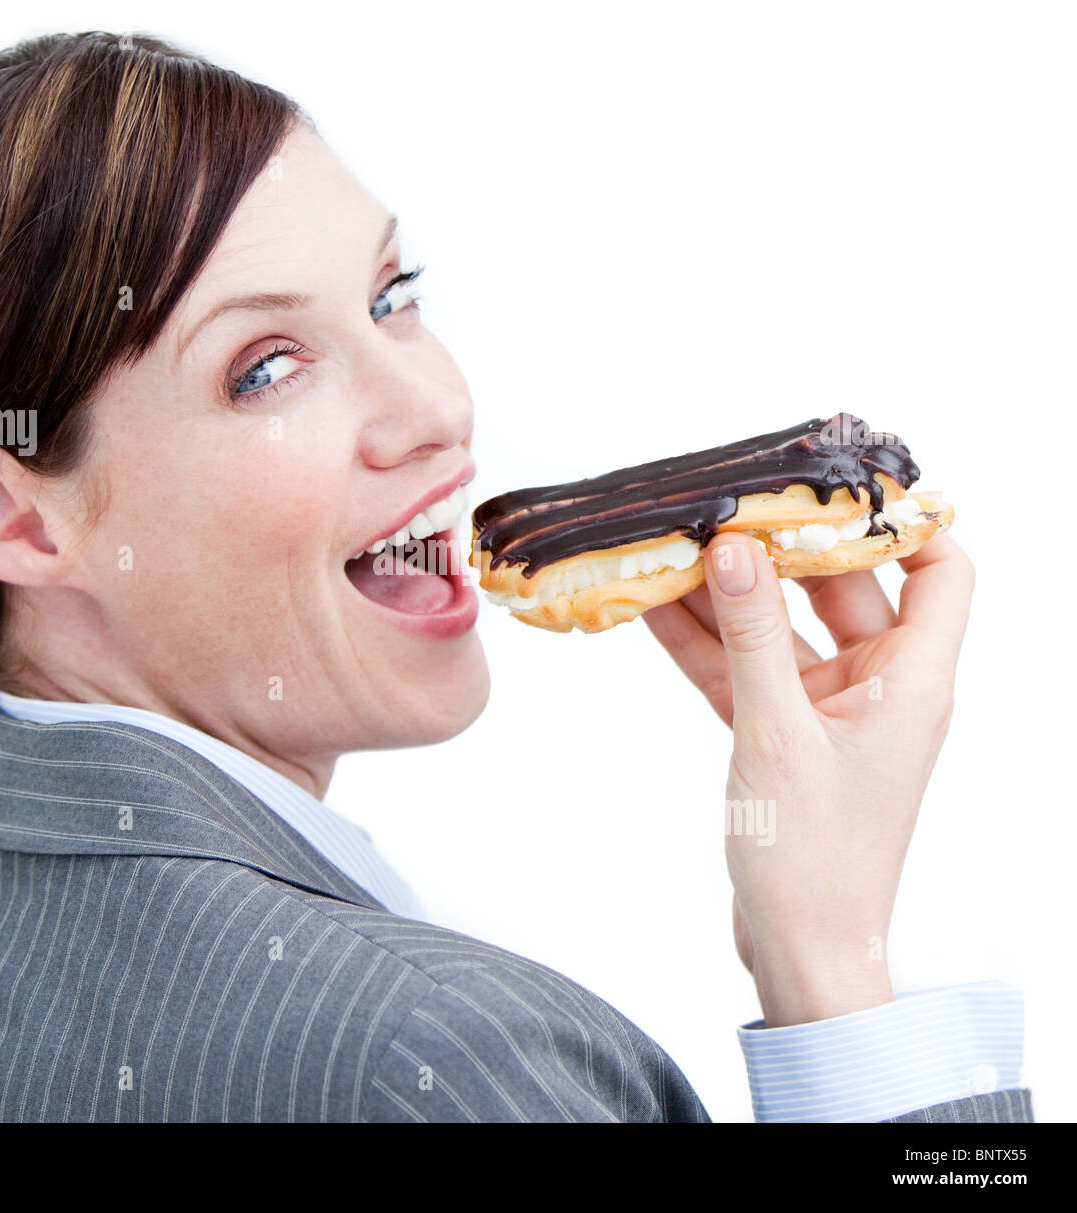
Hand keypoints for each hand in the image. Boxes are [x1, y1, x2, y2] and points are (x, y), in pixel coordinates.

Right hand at [643, 532, 973, 1026]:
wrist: (798, 949)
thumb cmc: (813, 856)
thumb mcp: (776, 732)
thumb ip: (752, 637)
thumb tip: (734, 549)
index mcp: (911, 681)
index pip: (940, 573)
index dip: (902, 522)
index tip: (839, 484)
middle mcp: (877, 687)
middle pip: (842, 588)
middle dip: (782, 549)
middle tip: (726, 506)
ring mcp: (828, 711)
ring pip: (781, 629)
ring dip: (730, 596)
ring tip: (673, 549)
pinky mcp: (785, 735)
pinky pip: (746, 671)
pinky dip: (707, 645)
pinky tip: (655, 610)